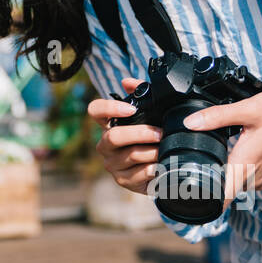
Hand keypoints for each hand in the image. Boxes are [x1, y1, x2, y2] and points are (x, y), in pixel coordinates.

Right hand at [90, 77, 163, 194]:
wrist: (159, 169)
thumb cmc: (152, 139)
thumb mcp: (150, 115)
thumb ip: (141, 94)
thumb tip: (127, 82)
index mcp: (109, 125)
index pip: (95, 110)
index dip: (109, 108)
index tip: (131, 109)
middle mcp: (106, 144)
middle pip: (114, 136)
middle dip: (140, 133)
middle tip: (160, 133)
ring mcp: (112, 163)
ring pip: (130, 155)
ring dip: (152, 152)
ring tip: (166, 148)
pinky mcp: (122, 180)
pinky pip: (138, 174)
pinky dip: (153, 168)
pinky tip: (162, 165)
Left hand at [182, 90, 261, 209]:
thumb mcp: (250, 109)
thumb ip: (218, 117)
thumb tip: (189, 124)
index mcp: (245, 166)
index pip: (219, 199)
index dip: (197, 199)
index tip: (179, 191)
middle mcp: (252, 179)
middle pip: (219, 192)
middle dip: (200, 184)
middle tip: (180, 169)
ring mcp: (260, 179)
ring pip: (230, 186)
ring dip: (216, 178)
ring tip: (199, 159)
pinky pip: (240, 180)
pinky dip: (229, 172)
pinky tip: (223, 155)